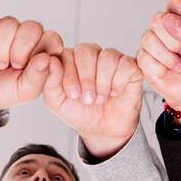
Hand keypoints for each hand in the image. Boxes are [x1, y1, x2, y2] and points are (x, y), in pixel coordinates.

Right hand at [0, 17, 63, 121]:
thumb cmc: (6, 90)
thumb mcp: (25, 91)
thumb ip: (38, 76)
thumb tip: (47, 59)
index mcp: (44, 49)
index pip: (53, 38)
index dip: (39, 52)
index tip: (28, 69)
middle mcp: (28, 35)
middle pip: (32, 27)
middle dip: (20, 50)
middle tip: (14, 66)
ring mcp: (8, 28)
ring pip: (9, 24)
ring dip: (1, 49)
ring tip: (0, 63)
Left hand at [43, 44, 143, 159]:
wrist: (103, 129)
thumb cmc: (80, 112)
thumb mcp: (57, 102)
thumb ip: (50, 81)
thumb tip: (50, 60)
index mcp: (70, 59)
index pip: (67, 53)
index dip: (70, 74)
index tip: (73, 95)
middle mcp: (90, 54)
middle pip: (86, 51)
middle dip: (86, 79)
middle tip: (88, 99)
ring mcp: (111, 58)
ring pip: (107, 57)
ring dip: (103, 83)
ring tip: (101, 98)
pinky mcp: (129, 66)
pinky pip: (125, 65)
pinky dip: (118, 83)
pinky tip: (115, 93)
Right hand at [136, 5, 180, 115]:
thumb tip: (169, 19)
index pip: (175, 4)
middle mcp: (168, 25)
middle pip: (157, 20)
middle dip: (174, 41)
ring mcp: (153, 40)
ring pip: (149, 39)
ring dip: (168, 58)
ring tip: (179, 64)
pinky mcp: (143, 56)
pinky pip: (144, 57)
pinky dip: (160, 68)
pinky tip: (169, 70)